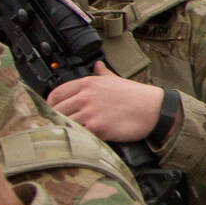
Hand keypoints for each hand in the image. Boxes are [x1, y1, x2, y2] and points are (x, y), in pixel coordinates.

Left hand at [47, 61, 165, 140]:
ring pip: (65, 123)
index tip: (52, 112)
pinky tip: (82, 139)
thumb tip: (97, 65)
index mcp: (88, 83)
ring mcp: (91, 112)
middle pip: (56, 110)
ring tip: (70, 134)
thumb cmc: (137, 96)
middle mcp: (86, 96)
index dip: (50, 104)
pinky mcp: (97, 127)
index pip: (56, 93)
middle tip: (61, 126)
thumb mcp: (117, 80)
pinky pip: (78, 134)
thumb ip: (103, 74)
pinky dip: (78, 138)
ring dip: (67, 129)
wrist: (154, 110)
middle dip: (56, 119)